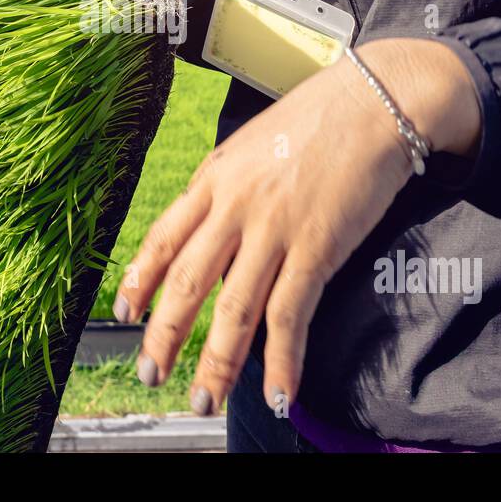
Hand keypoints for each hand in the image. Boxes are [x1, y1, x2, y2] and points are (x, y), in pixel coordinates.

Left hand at [113, 38, 481, 414]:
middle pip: (187, 282)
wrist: (376, 102)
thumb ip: (228, 186)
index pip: (162, 237)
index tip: (124, 313)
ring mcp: (274, 229)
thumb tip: (210, 224)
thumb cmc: (320, 119)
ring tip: (203, 399)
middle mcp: (234, 206)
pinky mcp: (317, 248)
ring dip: (216, 364)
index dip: (139, 280)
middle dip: (164, 336)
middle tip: (149, 374)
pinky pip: (290, 316)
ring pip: (233, 309)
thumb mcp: (253, 144)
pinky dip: (282, 362)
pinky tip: (278, 393)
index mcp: (214, 178)